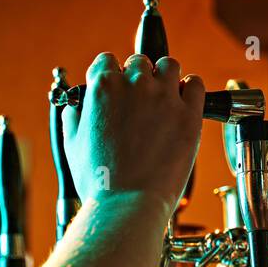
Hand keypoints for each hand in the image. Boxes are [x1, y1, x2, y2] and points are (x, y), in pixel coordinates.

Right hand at [64, 52, 204, 213]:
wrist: (128, 205)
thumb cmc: (101, 182)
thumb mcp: (72, 143)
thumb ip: (74, 115)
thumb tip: (80, 104)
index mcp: (102, 86)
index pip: (108, 61)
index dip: (114, 76)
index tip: (120, 92)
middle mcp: (133, 84)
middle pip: (139, 63)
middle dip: (140, 79)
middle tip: (143, 104)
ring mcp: (163, 98)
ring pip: (169, 66)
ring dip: (166, 78)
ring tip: (166, 100)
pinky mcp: (188, 115)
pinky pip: (196, 85)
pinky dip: (191, 89)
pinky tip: (186, 102)